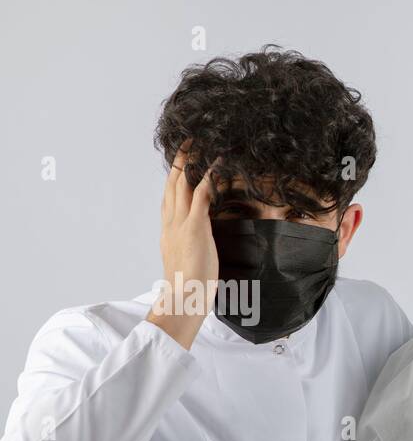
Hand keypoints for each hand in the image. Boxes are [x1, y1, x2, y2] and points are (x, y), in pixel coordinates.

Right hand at [149, 142, 218, 347]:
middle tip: (187, 144)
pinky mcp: (195, 226)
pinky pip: (201, 195)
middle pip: (171, 184)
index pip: (168, 198)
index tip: (178, 166)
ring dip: (190, 162)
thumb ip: (190, 247)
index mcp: (168, 231)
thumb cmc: (190, 286)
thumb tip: (197, 245)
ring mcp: (181, 223)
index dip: (173, 179)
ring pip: (182, 184)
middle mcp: (171, 223)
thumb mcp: (187, 261)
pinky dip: (207, 177)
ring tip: (199, 145)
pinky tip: (215, 165)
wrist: (185, 297)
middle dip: (178, 162)